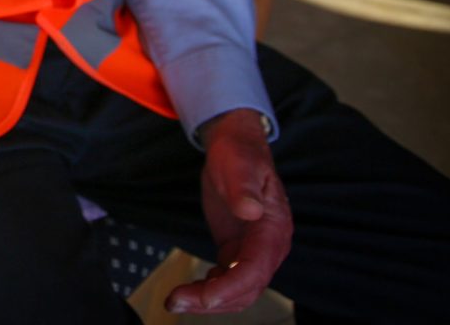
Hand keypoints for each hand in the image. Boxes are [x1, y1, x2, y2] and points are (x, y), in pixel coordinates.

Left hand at [166, 110, 292, 314]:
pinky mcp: (237, 251)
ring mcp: (254, 252)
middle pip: (246, 289)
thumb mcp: (239, 165)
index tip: (206, 296)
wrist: (236, 149)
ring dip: (208, 301)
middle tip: (176, 301)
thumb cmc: (239, 154)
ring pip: (237, 291)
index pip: (256, 269)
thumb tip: (250, 209)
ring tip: (176, 301)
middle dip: (213, 301)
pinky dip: (209, 291)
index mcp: (273, 230)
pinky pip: (227, 281)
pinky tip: (188, 292)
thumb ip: (244, 188)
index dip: (232, 286)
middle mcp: (268, 247)